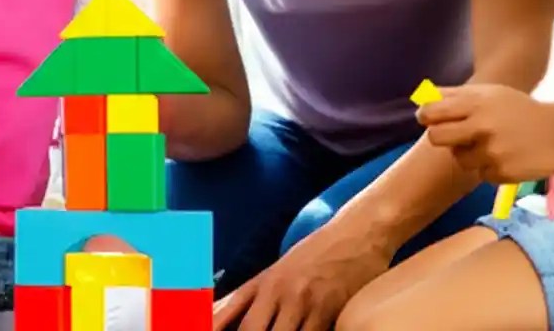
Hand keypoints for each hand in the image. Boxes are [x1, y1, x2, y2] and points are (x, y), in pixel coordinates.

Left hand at [212, 222, 389, 330]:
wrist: (357, 232)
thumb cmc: (316, 254)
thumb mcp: (277, 271)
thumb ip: (246, 299)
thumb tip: (211, 315)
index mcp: (262, 283)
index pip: (226, 313)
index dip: (215, 326)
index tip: (197, 329)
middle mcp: (278, 293)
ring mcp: (304, 303)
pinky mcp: (330, 312)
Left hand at [417, 83, 553, 182]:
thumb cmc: (519, 110)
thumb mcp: (489, 93)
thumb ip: (454, 95)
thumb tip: (422, 97)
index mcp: (477, 102)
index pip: (431, 112)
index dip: (426, 116)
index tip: (430, 119)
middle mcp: (482, 126)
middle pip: (435, 138)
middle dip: (441, 138)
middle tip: (455, 136)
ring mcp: (492, 151)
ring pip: (459, 158)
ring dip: (469, 154)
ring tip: (491, 144)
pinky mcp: (502, 172)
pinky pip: (480, 173)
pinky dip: (489, 167)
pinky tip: (507, 156)